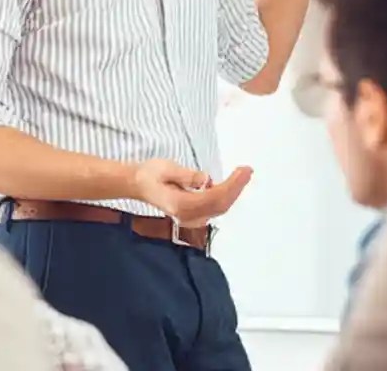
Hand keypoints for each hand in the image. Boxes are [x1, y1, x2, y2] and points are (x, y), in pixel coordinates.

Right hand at [132, 159, 252, 227]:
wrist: (137, 184)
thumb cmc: (149, 174)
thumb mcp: (165, 168)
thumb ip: (185, 176)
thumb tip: (205, 180)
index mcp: (180, 205)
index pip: (214, 197)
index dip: (232, 185)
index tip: (244, 170)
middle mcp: (187, 216)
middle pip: (220, 205)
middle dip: (237, 187)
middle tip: (248, 170)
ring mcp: (190, 218)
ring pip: (219, 207)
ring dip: (234, 192)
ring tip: (243, 174)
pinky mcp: (193, 215)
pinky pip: (215, 207)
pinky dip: (226, 195)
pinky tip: (231, 183)